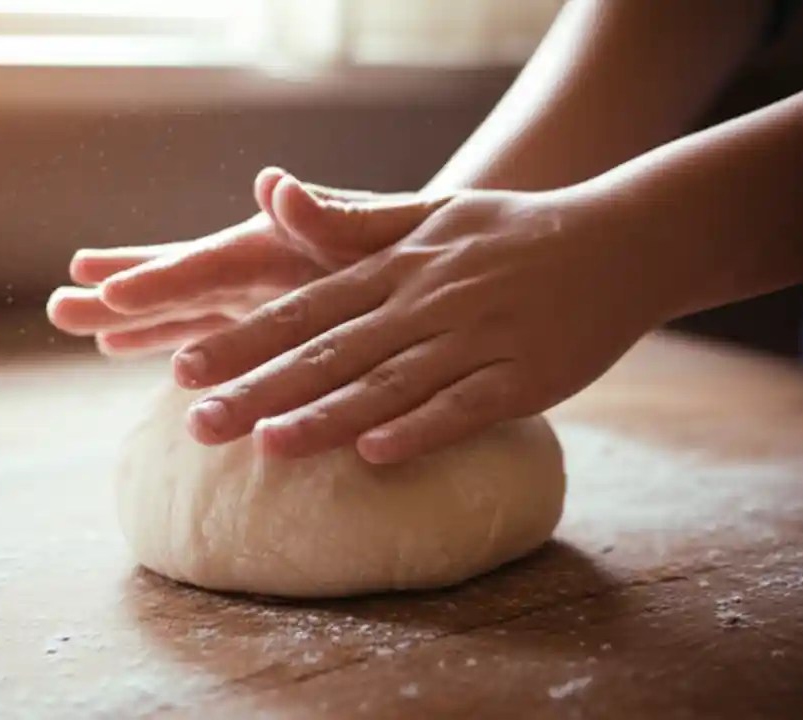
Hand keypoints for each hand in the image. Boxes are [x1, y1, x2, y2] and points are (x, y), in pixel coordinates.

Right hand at [46, 167, 446, 354]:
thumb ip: (332, 214)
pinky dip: (164, 340)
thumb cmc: (420, 240)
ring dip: (128, 319)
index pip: (206, 262)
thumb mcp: (383, 225)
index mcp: (277, 243)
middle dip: (120, 294)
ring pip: (181, 310)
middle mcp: (255, 267)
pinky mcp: (266, 322)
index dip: (157, 277)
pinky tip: (120, 348)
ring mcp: (256, 296)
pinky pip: (206, 333)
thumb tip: (275, 183)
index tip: (103, 287)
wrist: (444, 263)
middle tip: (57, 305)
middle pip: (177, 283)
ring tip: (67, 319)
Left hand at [173, 184, 667, 463]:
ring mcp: (477, 339)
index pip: (304, 308)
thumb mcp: (431, 213)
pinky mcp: (525, 377)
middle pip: (332, 351)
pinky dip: (421, 427)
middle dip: (261, 388)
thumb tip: (269, 196)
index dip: (244, 339)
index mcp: (398, 267)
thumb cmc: (512, 234)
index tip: (183, 368)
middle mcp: (427, 301)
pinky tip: (374, 453)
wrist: (619, 242)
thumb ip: (351, 221)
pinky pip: (466, 406)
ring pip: (390, 382)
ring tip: (267, 446)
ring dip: (327, 415)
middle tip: (197, 423)